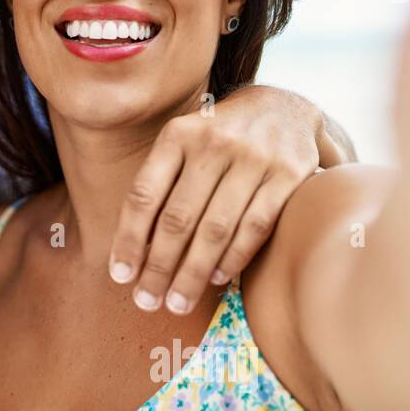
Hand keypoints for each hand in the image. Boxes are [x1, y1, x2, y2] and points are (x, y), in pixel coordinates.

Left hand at [108, 85, 323, 312]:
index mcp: (178, 135)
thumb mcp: (184, 144)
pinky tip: (215, 279)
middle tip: (147, 302)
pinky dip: (233, 258)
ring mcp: (254, 157)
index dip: (129, 239)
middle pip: (178, 218)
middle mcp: (214, 143)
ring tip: (177, 303)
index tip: (120, 276)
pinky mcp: (289, 174)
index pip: (144, 194)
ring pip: (216, 228)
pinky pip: (254, 226)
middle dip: (159, 267)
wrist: (285, 107)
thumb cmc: (219, 139)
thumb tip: (133, 252)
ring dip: (192, 273)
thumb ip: (160, 186)